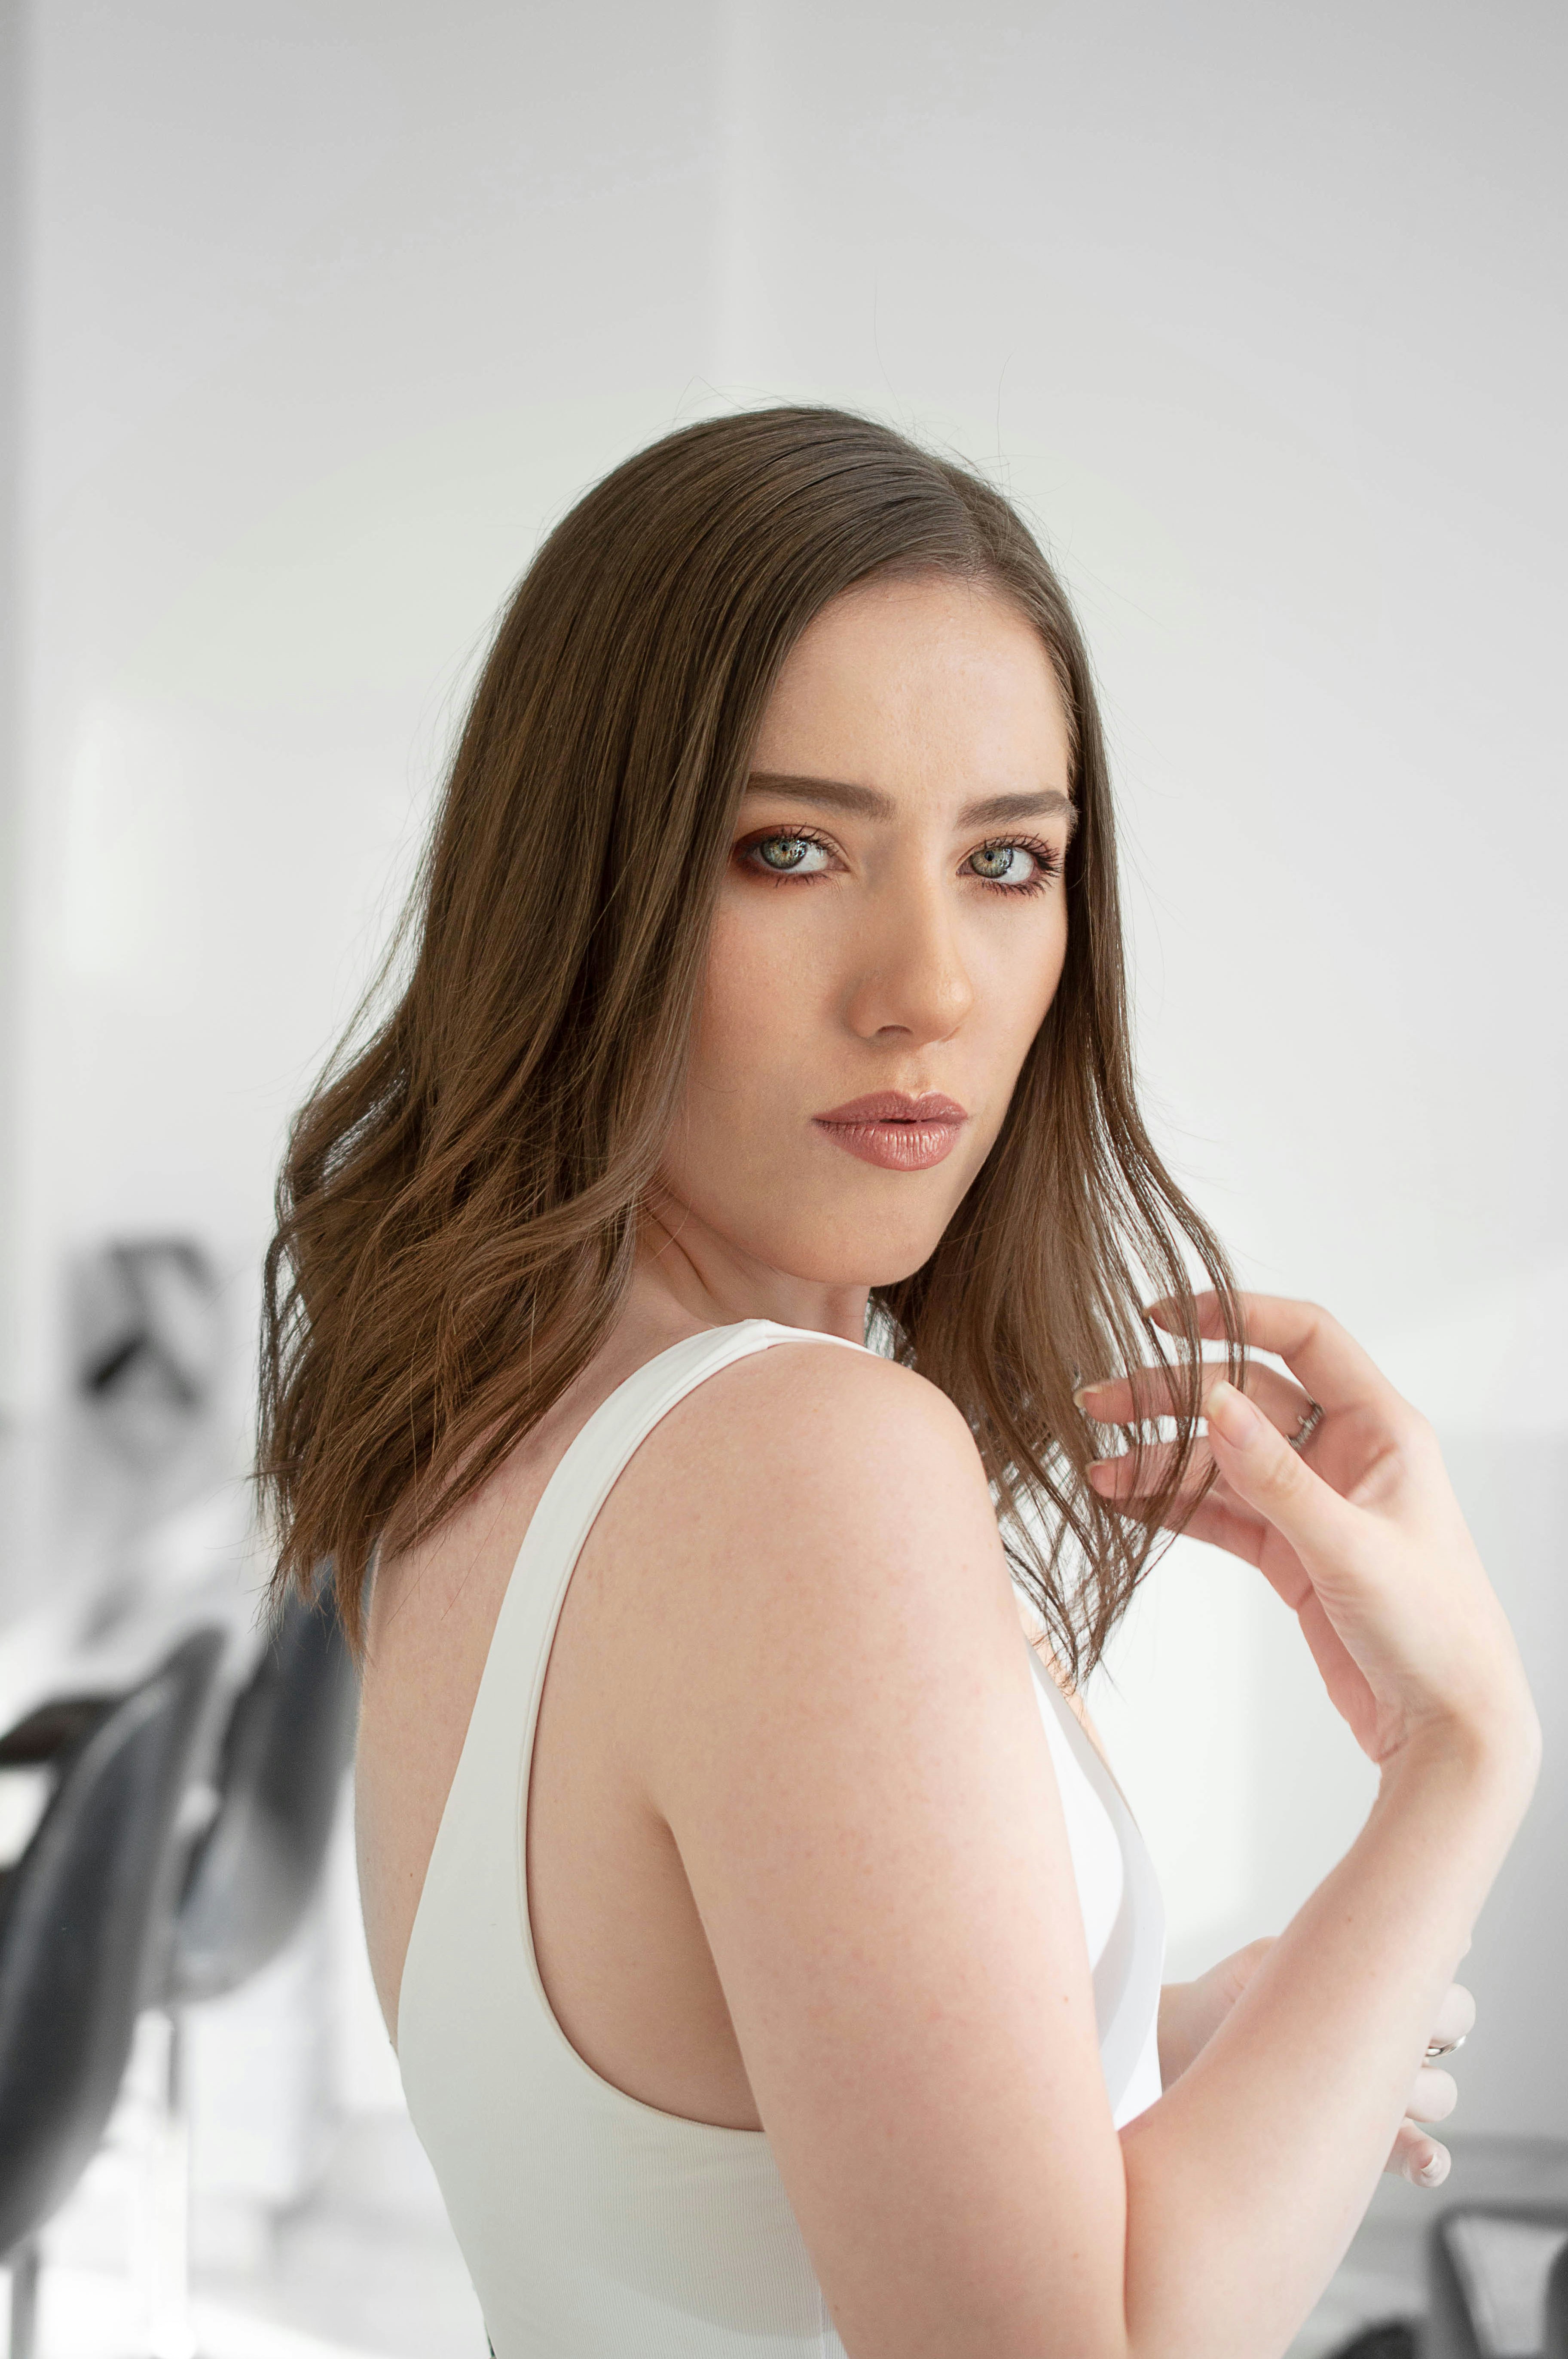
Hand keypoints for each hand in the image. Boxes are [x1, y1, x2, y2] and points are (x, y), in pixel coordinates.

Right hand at [1078, 1293, 1538, 1776]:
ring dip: (1161, 1460)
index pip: (1305, 1338)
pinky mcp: (1290, 1551)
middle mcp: (1346, 1455)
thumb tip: (1215, 1401)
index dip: (1235, 1314)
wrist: (1447, 1728)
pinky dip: (1173, 1505)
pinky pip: (1220, 1512)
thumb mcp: (1350, 1547)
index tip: (1163, 1317)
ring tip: (1101, 1473)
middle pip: (1245, 1397)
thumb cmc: (1434, 1632)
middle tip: (1102, 1405)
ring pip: (1222, 1458)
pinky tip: (1127, 1502)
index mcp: (1382, 1429)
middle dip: (1172, 1397)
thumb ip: (1276, 1477)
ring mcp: (1313, 1502)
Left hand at [1160, 1938, 1476, 2187]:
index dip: (1437, 1987)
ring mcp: (1378, 2093)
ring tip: (1385, 2092)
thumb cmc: (1230, 1996)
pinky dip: (1428, 2160)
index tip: (1414, 1991)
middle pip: (1448, 2036)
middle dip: (1436, 2032)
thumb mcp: (1274, 1961)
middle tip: (1394, 2035)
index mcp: (1375, 1991)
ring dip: (1423, 2093)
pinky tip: (1425, 2160)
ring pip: (1438, 2094)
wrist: (1183, 2047)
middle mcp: (1386, 2042)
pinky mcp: (1363, 2143)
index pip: (1440, 1987)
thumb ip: (1334, 1943)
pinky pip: (1414, 2156)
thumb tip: (1393, 1901)